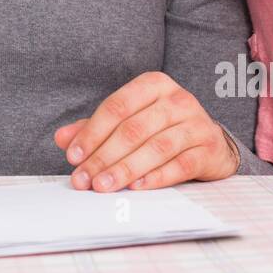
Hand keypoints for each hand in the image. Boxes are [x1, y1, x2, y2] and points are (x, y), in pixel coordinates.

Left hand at [54, 71, 238, 191]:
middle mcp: (177, 99)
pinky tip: (136, 187)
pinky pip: (181, 164)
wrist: (210, 142)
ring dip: (126, 169)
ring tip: (104, 186)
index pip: (117, 107)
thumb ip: (96, 128)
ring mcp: (196, 123)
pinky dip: (157, 177)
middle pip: (134, 129)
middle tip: (84, 179)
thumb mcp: (129, 121)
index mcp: (153, 85)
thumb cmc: (162, 129)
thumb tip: (62, 138)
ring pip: (156, 147)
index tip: (73, 156)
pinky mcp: (208, 148)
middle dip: (104, 157)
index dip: (92, 133)